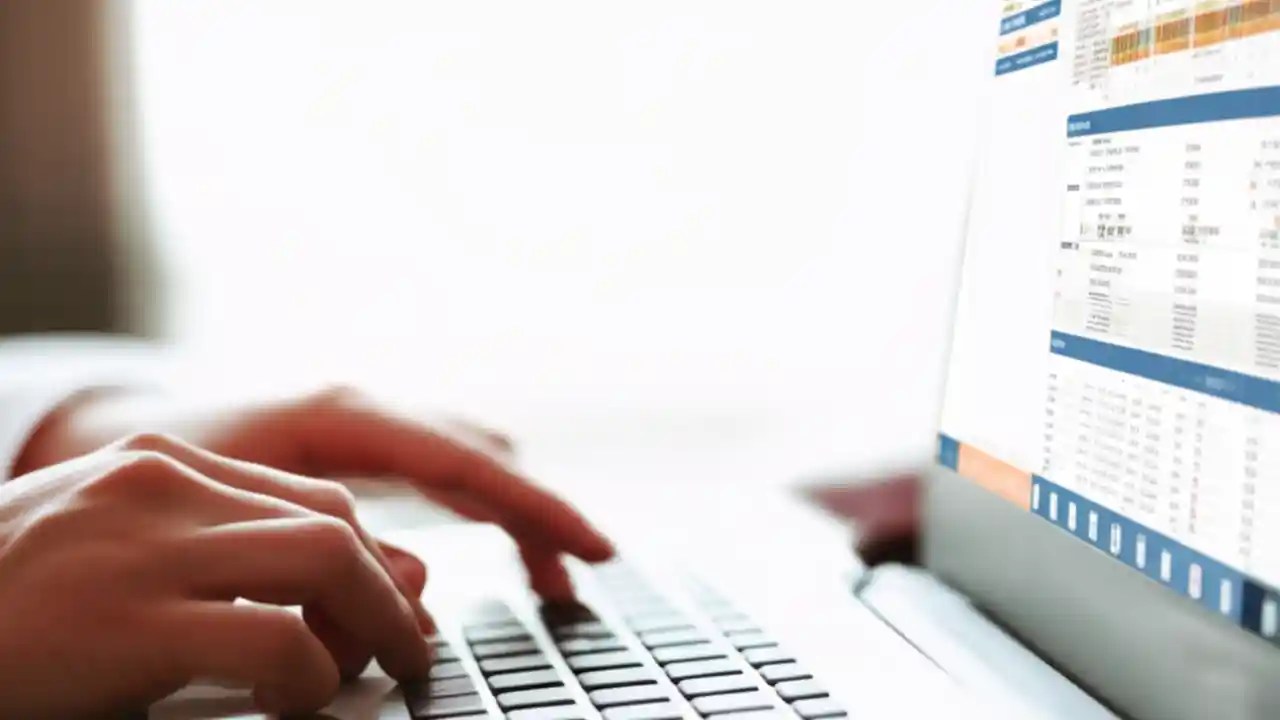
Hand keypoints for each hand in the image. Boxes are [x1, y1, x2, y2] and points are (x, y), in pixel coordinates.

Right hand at [0, 433, 433, 716]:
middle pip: (332, 523)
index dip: (372, 559)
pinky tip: (297, 703)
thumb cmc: (6, 610)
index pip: (311, 497)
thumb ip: (229, 557)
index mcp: (156, 464)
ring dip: (375, 625)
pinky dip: (310, 677)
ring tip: (382, 674)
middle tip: (408, 651)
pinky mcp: (122, 621)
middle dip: (389, 592)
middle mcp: (157, 485)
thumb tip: (376, 574)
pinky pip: (271, 641)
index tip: (395, 607)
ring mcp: (139, 546)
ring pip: (322, 560)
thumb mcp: (118, 561)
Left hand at [16, 386, 614, 598]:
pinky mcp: (369, 449)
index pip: (469, 463)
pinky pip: (452, 475)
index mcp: (346, 416)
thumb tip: (414, 592)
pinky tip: (505, 549)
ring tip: (554, 578)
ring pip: (476, 463)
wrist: (118, 439)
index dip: (537, 507)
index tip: (591, 547)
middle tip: (588, 569)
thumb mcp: (241, 511)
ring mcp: (374, 426)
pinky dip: (489, 511)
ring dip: (520, 516)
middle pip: (487, 457)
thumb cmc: (171, 470)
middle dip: (541, 512)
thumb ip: (333, 546)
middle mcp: (372, 411)